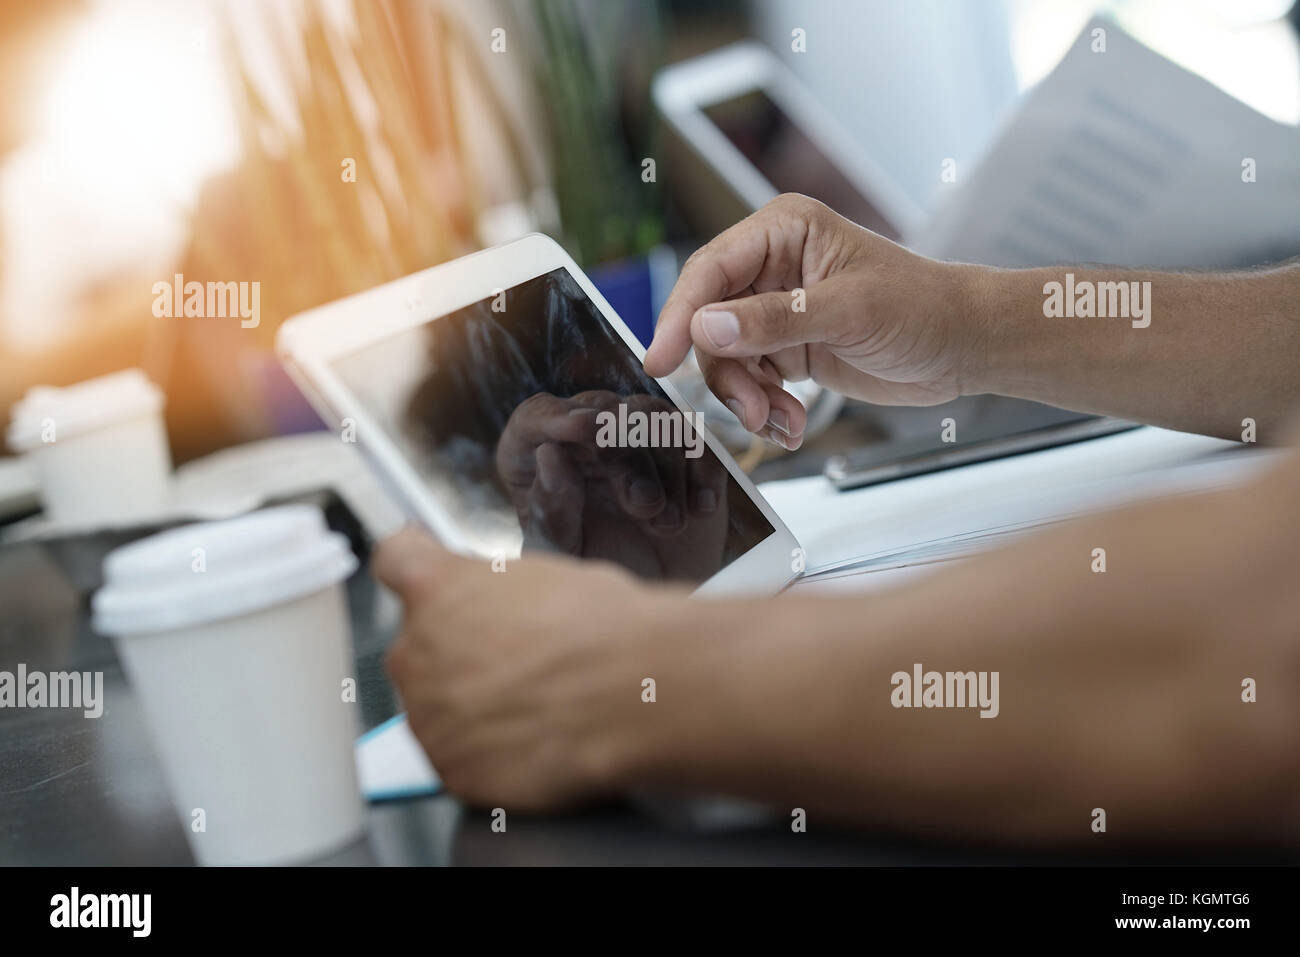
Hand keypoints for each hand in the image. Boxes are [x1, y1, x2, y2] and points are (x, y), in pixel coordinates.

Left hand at [373, 527, 688, 810]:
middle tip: (513, 661)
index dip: (414, 569)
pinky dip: (490, 755)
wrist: (634, 695)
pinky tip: (535, 741)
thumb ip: (497, 589)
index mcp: (437, 588)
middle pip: (417, 648)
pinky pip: (460, 759)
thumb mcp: (548, 576)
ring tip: (534, 706)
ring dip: (472, 708)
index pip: (395, 561)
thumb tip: (502, 603)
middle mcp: (417, 652)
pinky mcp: (453, 772)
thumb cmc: (605, 628)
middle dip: (455, 654)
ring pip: (436, 709)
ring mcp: (429, 718)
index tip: (422, 572)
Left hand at [494, 389, 729, 580]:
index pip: (536, 418)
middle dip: (627, 458)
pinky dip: (702, 471)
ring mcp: (639, 446)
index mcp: (539, 461)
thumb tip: (549, 454)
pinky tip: (699, 510)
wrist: (649, 608)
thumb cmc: (590, 585)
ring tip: (668, 524)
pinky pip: (699, 445)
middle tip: (643, 506)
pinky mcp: (685, 461)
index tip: (580, 428)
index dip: (556, 417)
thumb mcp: (560, 558)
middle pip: (603, 413)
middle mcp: (586, 444)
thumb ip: (551, 511)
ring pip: (655, 420)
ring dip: (667, 466)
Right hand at [644, 193, 985, 448]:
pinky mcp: (785, 347)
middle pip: (709, 322)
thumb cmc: (922, 308)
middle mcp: (770, 266)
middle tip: (751, 409)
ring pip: (725, 360)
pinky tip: (792, 423)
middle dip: (727, 373)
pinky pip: (750, 382)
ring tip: (782, 421)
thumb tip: (707, 327)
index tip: (660, 360)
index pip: (709, 272)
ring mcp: (775, 310)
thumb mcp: (847, 312)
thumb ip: (774, 320)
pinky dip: (765, 409)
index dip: (680, 317)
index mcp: (782, 231)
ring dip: (749, 398)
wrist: (962, 346)